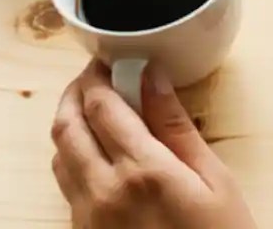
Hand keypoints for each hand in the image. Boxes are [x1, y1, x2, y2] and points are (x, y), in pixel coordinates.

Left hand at [50, 60, 256, 228]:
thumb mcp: (214, 180)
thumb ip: (177, 127)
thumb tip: (153, 77)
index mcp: (143, 171)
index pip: (103, 106)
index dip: (101, 75)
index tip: (112, 59)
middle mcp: (104, 191)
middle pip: (66, 125)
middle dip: (75, 92)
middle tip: (96, 75)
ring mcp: (88, 216)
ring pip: (58, 155)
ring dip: (69, 123)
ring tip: (96, 108)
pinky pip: (65, 184)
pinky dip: (73, 155)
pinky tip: (99, 149)